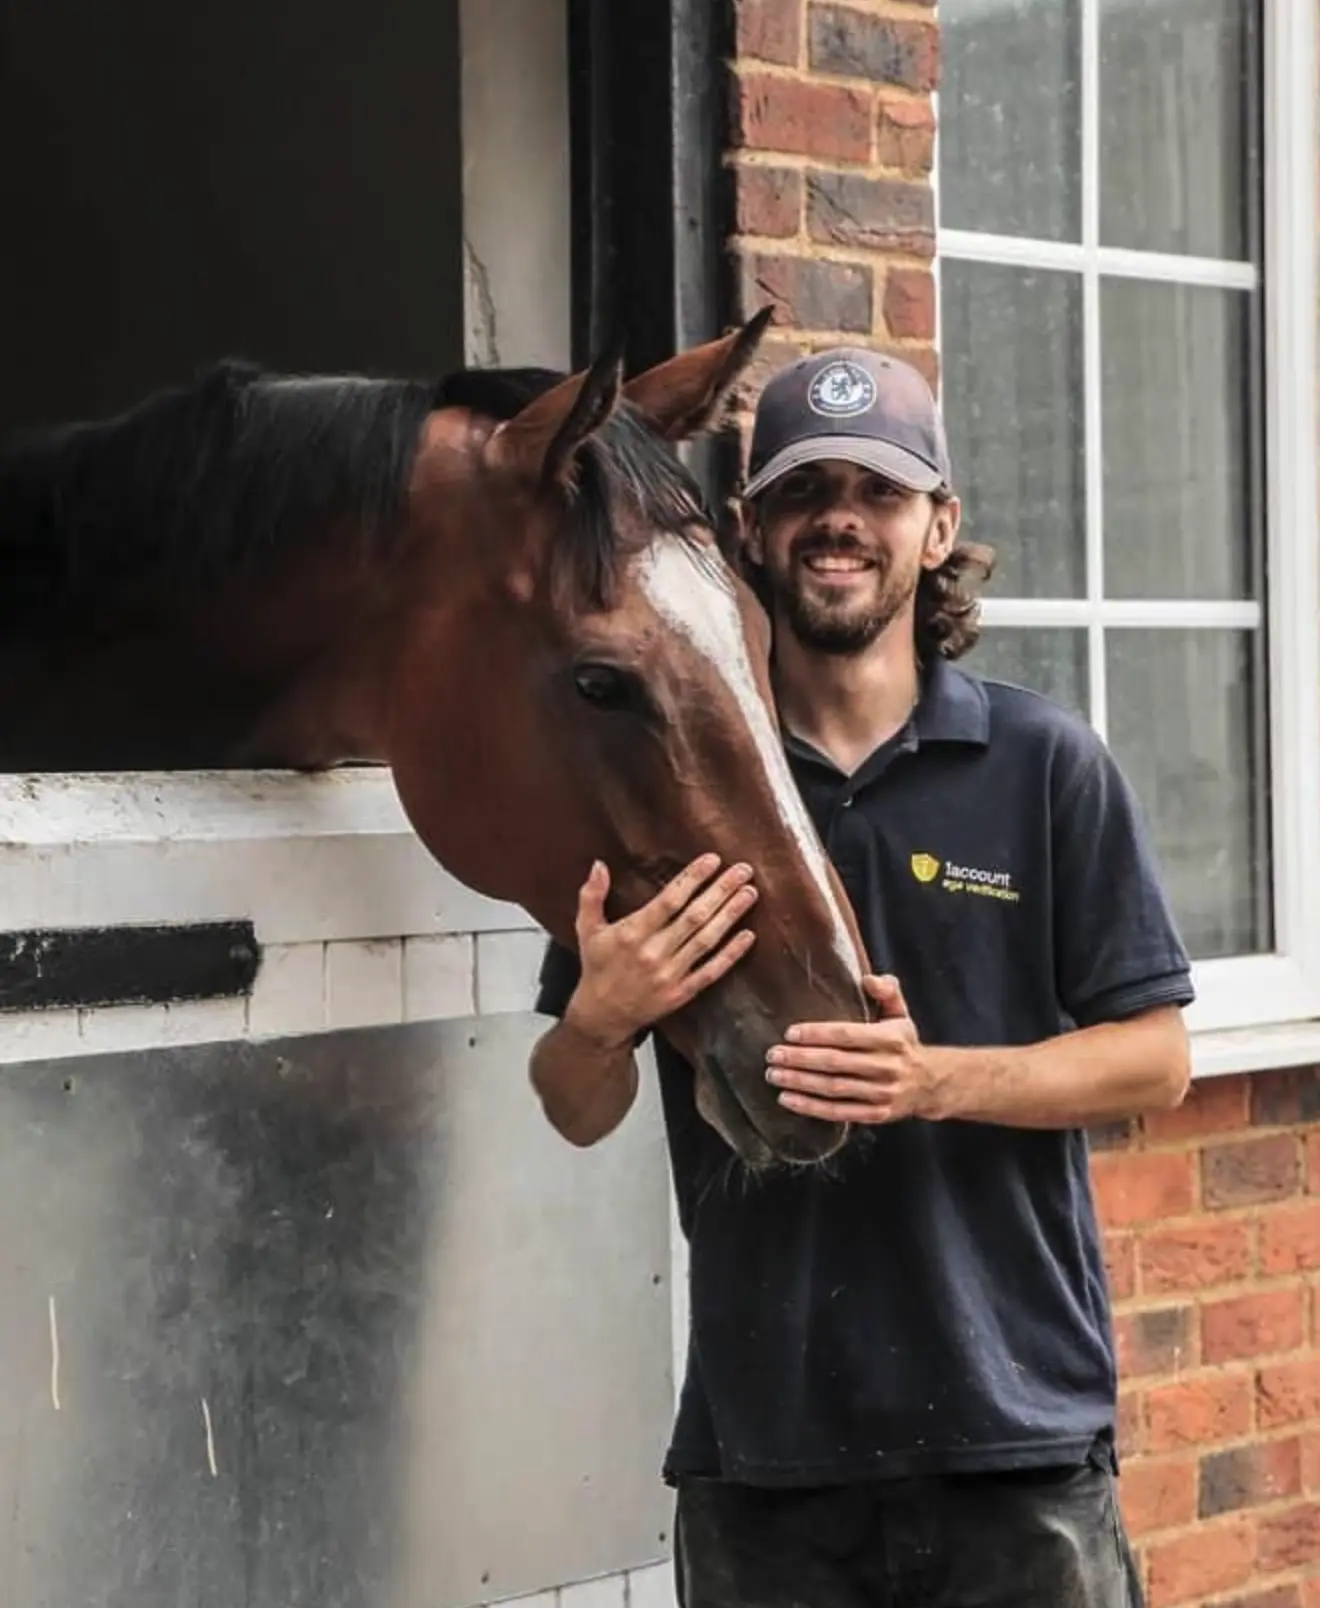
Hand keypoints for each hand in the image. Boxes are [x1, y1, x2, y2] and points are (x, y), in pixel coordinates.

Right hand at [565, 854, 758, 1048]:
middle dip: (721, 891)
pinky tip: (748, 936)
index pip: (669, 900)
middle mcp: (653, 952)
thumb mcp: (587, 929)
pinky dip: (731, 954)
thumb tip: (599, 864)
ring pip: (707, 940)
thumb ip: (592, 896)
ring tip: (749, 893)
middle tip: (743, 870)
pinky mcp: (682, 992)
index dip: (693, 879)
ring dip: (730, 915)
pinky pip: (711, 971)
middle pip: (694, 917)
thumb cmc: (597, 967)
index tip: (713, 860)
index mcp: (632, 933)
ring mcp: (670, 974)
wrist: (602, 1014)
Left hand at [764, 974, 945, 1124]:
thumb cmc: (905, 1044)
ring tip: (774, 1075)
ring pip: (835, 1089)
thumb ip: (887, 991)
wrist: (932, 1084)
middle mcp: (887, 1067)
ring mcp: (882, 1094)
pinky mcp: (876, 1115)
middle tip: (773, 1055)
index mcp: (891, 1039)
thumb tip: (869, 979)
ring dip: (801, 1083)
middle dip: (800, 1059)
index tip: (789, 1033)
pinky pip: (840, 1113)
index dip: (817, 1034)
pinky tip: (788, 1100)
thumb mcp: (901, 1014)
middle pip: (836, 1063)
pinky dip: (811, 1108)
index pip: (848, 1036)